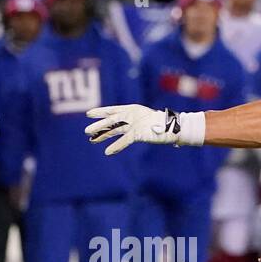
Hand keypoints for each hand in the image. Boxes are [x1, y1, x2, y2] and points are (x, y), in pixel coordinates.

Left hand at [85, 104, 203, 154]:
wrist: (174, 128)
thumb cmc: (160, 125)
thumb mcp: (143, 123)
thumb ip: (131, 126)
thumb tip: (118, 130)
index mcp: (132, 109)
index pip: (113, 110)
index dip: (101, 111)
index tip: (89, 113)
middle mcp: (132, 114)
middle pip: (111, 120)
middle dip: (98, 125)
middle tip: (86, 131)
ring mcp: (136, 123)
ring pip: (115, 128)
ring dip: (103, 134)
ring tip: (91, 140)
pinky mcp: (139, 132)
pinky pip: (125, 140)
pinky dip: (116, 146)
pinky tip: (108, 152)